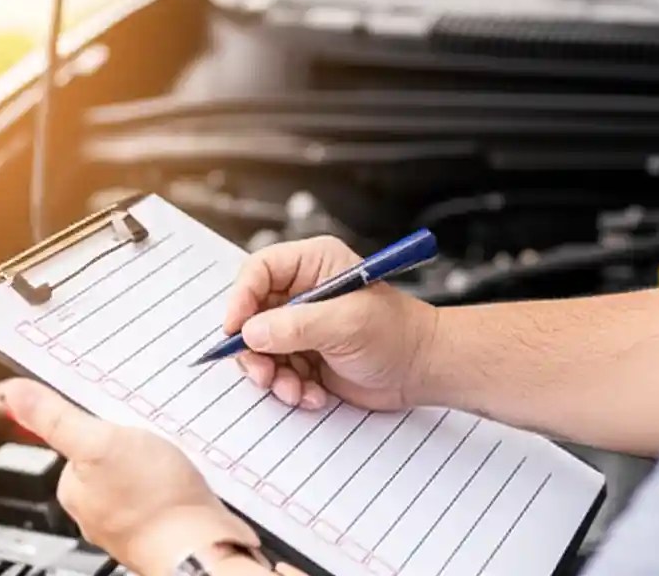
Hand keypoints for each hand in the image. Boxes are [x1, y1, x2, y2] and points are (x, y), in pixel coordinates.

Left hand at [0, 378, 261, 575]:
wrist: (202, 545)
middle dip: (128, 443)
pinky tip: (181, 480)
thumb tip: (14, 395)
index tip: (117, 419)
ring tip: (168, 457)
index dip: (99, 424)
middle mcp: (96, 511)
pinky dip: (170, 484)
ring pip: (134, 478)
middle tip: (148, 436)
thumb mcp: (99, 441)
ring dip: (150, 464)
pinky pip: (159, 494)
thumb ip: (57, 418)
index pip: (75, 442)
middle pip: (106, 460)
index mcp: (73, 489)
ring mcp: (129, 522)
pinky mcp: (161, 526)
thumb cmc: (154, 502)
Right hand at [223, 236, 439, 411]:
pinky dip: (289, 387)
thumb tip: (250, 333)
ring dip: (273, 375)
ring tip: (295, 390)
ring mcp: (302, 325)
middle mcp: (303, 292)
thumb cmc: (397, 334)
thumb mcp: (346, 324)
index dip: (241, 298)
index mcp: (314, 264)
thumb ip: (296, 326)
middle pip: (252, 314)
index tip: (235, 329)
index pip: (259, 271)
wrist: (422, 370)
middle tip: (263, 373)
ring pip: (261, 348)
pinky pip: (278, 371)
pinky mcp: (306, 355)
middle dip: (253, 349)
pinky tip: (313, 395)